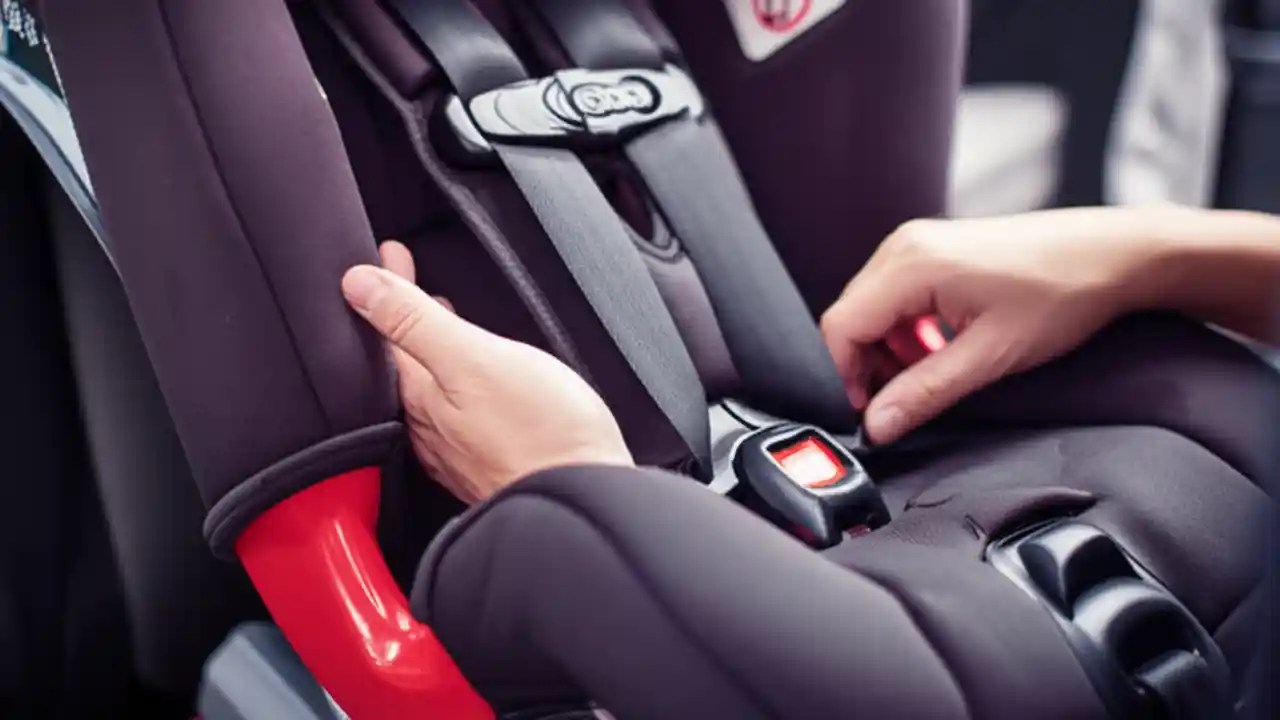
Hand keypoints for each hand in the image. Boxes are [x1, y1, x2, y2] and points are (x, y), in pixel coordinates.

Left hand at [342, 241, 632, 503]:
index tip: (387, 253)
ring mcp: (458, 449)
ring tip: (437, 318)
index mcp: (420, 396)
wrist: (582, 499)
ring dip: (428, 348)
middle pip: (403, 361)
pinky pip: (453, 413)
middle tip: (404, 279)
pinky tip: (473, 379)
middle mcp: (430, 426)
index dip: (387, 287)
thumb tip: (358, 284)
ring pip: (428, 388)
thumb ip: (415, 322)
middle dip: (404, 316)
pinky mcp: (488, 462)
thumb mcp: (474, 359)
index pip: (386, 333)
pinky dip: (453, 381)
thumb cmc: (542, 432)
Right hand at [821, 208, 1168, 443]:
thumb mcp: (990, 357)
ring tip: (927, 379)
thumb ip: (925, 393)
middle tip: (896, 405)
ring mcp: (917, 245)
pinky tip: (938, 352)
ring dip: (887, 353)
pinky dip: (905, 333)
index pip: (840, 327)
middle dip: (865, 368)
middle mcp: (904, 247)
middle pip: (851, 318)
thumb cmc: (1062, 294)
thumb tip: (878, 425)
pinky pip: (895, 298)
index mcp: (910, 265)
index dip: (843, 378)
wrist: (1114, 255)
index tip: (865, 415)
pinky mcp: (934, 251)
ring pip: (871, 311)